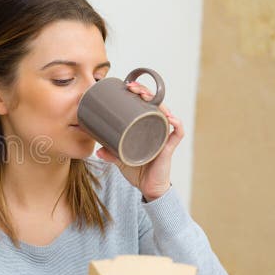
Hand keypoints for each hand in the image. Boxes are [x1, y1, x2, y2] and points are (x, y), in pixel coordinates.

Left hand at [95, 80, 183, 200]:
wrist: (148, 188)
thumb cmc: (137, 170)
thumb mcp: (120, 159)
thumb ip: (110, 153)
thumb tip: (96, 150)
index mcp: (146, 127)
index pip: (146, 105)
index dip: (140, 93)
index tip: (128, 86)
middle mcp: (156, 129)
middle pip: (156, 105)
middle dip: (146, 92)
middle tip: (133, 88)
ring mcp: (164, 137)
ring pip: (166, 114)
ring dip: (159, 103)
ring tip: (146, 97)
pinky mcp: (168, 148)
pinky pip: (177, 134)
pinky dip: (176, 125)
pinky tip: (169, 118)